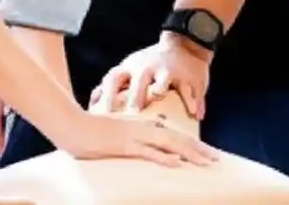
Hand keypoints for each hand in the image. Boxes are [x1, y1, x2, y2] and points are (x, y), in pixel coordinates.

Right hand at [54, 106, 219, 167]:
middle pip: (178, 140)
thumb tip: (144, 147)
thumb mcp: (117, 136)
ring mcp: (136, 137)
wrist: (72, 125)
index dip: (193, 144)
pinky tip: (178, 164)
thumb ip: (133, 140)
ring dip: (190, 153)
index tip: (208, 153)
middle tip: (217, 159)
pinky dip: (164, 158)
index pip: (175, 136)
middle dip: (199, 150)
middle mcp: (145, 130)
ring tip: (206, 162)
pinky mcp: (125, 145)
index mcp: (144, 127)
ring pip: (170, 145)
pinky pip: (149, 153)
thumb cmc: (92, 133)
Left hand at [89, 35, 210, 118]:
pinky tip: (195, 113)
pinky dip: (192, 101)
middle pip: (139, 79)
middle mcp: (148, 68)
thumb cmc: (150, 63)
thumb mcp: (129, 69)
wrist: (184, 43)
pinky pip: (189, 88)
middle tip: (133, 110)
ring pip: (164, 80)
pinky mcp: (188, 76)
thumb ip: (112, 85)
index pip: (115, 78)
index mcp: (131, 68)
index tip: (104, 112)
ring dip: (161, 89)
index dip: (108, 94)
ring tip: (159, 99)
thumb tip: (92, 102)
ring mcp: (168, 71)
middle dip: (136, 94)